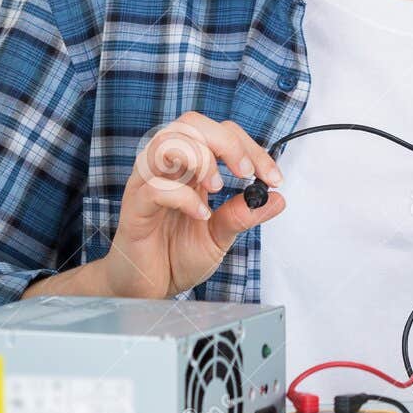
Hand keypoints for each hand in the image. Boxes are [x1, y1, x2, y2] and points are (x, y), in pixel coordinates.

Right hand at [97, 112, 286, 298]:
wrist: (145, 290)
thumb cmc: (174, 257)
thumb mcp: (220, 237)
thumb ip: (243, 215)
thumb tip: (277, 198)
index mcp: (189, 168)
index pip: (220, 133)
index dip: (250, 147)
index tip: (273, 177)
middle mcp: (167, 168)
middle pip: (191, 123)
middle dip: (226, 141)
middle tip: (245, 171)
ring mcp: (147, 184)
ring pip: (167, 142)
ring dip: (201, 158)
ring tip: (218, 188)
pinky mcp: (134, 207)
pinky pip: (155, 187)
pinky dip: (183, 197)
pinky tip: (200, 216)